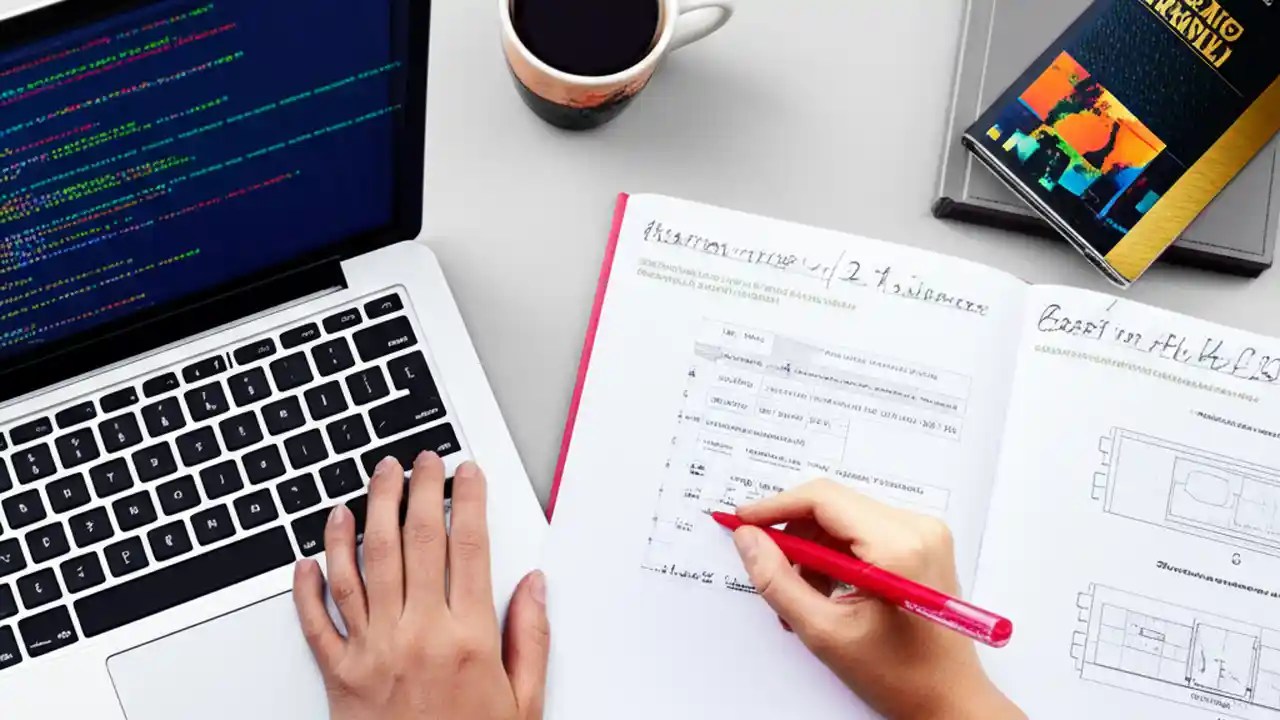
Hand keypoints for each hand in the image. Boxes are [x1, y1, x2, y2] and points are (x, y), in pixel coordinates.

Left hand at [292, 453, 549, 719]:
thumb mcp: (525, 702)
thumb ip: (531, 637)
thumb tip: (535, 585)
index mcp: (468, 637)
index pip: (468, 546)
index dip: (468, 499)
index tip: (467, 472)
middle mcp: (417, 635)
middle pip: (415, 540)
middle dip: (418, 489)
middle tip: (421, 461)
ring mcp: (373, 652)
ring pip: (363, 564)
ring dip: (366, 514)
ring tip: (372, 482)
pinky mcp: (339, 675)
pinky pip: (318, 618)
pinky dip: (311, 581)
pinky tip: (312, 551)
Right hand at [730, 479, 1023, 719]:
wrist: (950, 699)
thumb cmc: (902, 676)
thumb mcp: (825, 633)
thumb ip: (779, 581)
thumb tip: (748, 540)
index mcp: (900, 547)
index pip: (823, 500)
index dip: (775, 507)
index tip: (742, 522)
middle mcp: (918, 528)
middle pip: (833, 506)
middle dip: (794, 536)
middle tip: (769, 570)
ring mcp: (924, 533)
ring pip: (844, 520)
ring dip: (813, 551)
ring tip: (802, 597)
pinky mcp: (922, 543)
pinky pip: (863, 532)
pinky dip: (835, 557)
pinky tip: (826, 593)